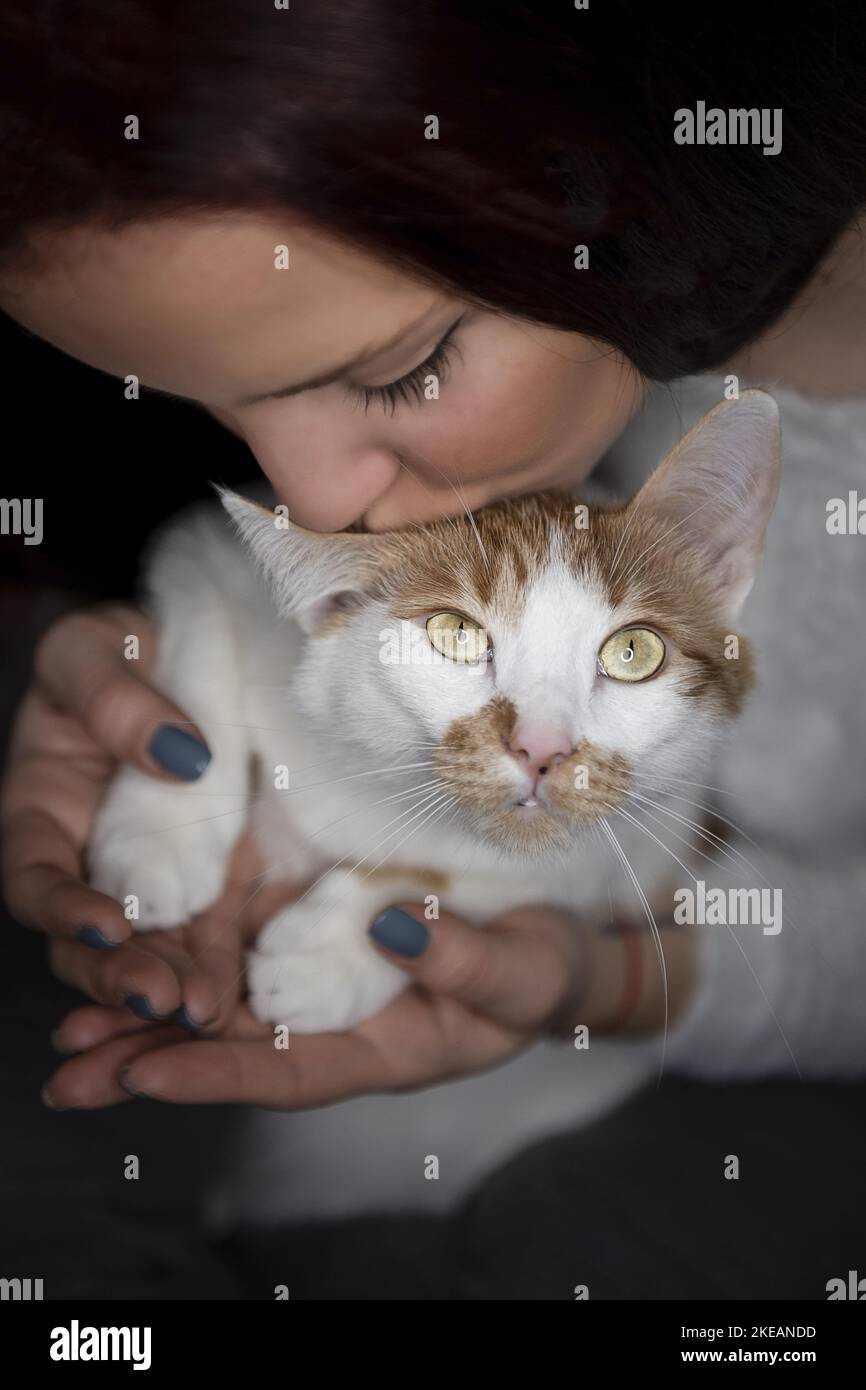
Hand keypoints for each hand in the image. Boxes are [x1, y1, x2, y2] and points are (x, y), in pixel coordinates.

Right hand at [1, 603, 234, 1020]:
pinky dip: (218, 967)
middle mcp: (88, 856)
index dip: (61, 909)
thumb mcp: (95, 645)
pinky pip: (207, 933)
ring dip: (173, 985)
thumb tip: (178, 757)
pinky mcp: (206, 878)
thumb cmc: (118, 642)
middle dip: (120, 975)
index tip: (104, 929)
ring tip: (206, 1012)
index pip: (35, 875)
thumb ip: (114, 697)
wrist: (181, 642)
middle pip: (88, 938)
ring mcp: (150, 874)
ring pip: (148, 950)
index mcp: (41, 807)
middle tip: (163, 1000)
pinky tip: (239, 996)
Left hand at [43, 902, 593, 1109]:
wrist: (549, 931)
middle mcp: (329, 1018)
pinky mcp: (309, 915)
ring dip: (146, 1000)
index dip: (215, 1073)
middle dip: (146, 1051)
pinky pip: (239, 929)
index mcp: (378, 1051)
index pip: (285, 1071)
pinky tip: (132, 929)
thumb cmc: (543, 970)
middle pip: (228, 1041)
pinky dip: (183, 934)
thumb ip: (463, 962)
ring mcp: (314, 966)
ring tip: (68, 1017)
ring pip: (219, 990)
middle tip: (68, 1058)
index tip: (146, 1071)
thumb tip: (385, 926)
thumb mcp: (523, 975)